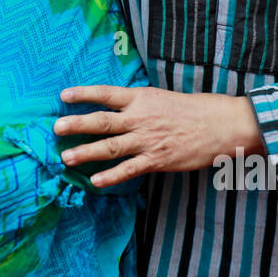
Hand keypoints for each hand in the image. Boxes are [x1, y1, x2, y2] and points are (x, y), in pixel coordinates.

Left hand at [53, 86, 265, 187]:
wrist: (221, 124)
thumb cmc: (193, 109)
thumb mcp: (162, 97)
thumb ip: (138, 103)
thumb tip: (116, 107)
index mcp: (141, 98)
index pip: (106, 94)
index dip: (84, 94)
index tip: (63, 95)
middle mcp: (140, 118)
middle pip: (102, 122)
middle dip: (77, 125)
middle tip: (56, 128)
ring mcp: (147, 140)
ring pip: (111, 147)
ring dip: (86, 153)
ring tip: (66, 158)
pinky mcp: (157, 160)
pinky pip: (129, 170)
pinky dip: (111, 177)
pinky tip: (95, 182)